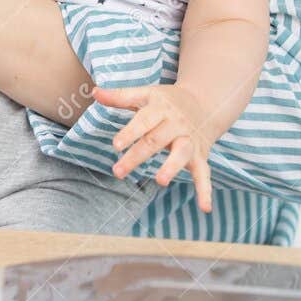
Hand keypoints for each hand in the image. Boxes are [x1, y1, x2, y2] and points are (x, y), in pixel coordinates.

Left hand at [93, 82, 213, 212]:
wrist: (206, 101)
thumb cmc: (167, 101)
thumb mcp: (146, 94)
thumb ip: (120, 96)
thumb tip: (94, 92)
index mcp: (160, 108)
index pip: (143, 121)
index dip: (130, 133)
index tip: (116, 146)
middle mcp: (176, 124)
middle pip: (156, 140)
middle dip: (137, 156)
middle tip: (118, 171)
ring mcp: (189, 140)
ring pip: (181, 153)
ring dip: (172, 167)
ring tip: (160, 180)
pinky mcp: (200, 155)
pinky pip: (204, 173)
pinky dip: (205, 191)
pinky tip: (204, 208)